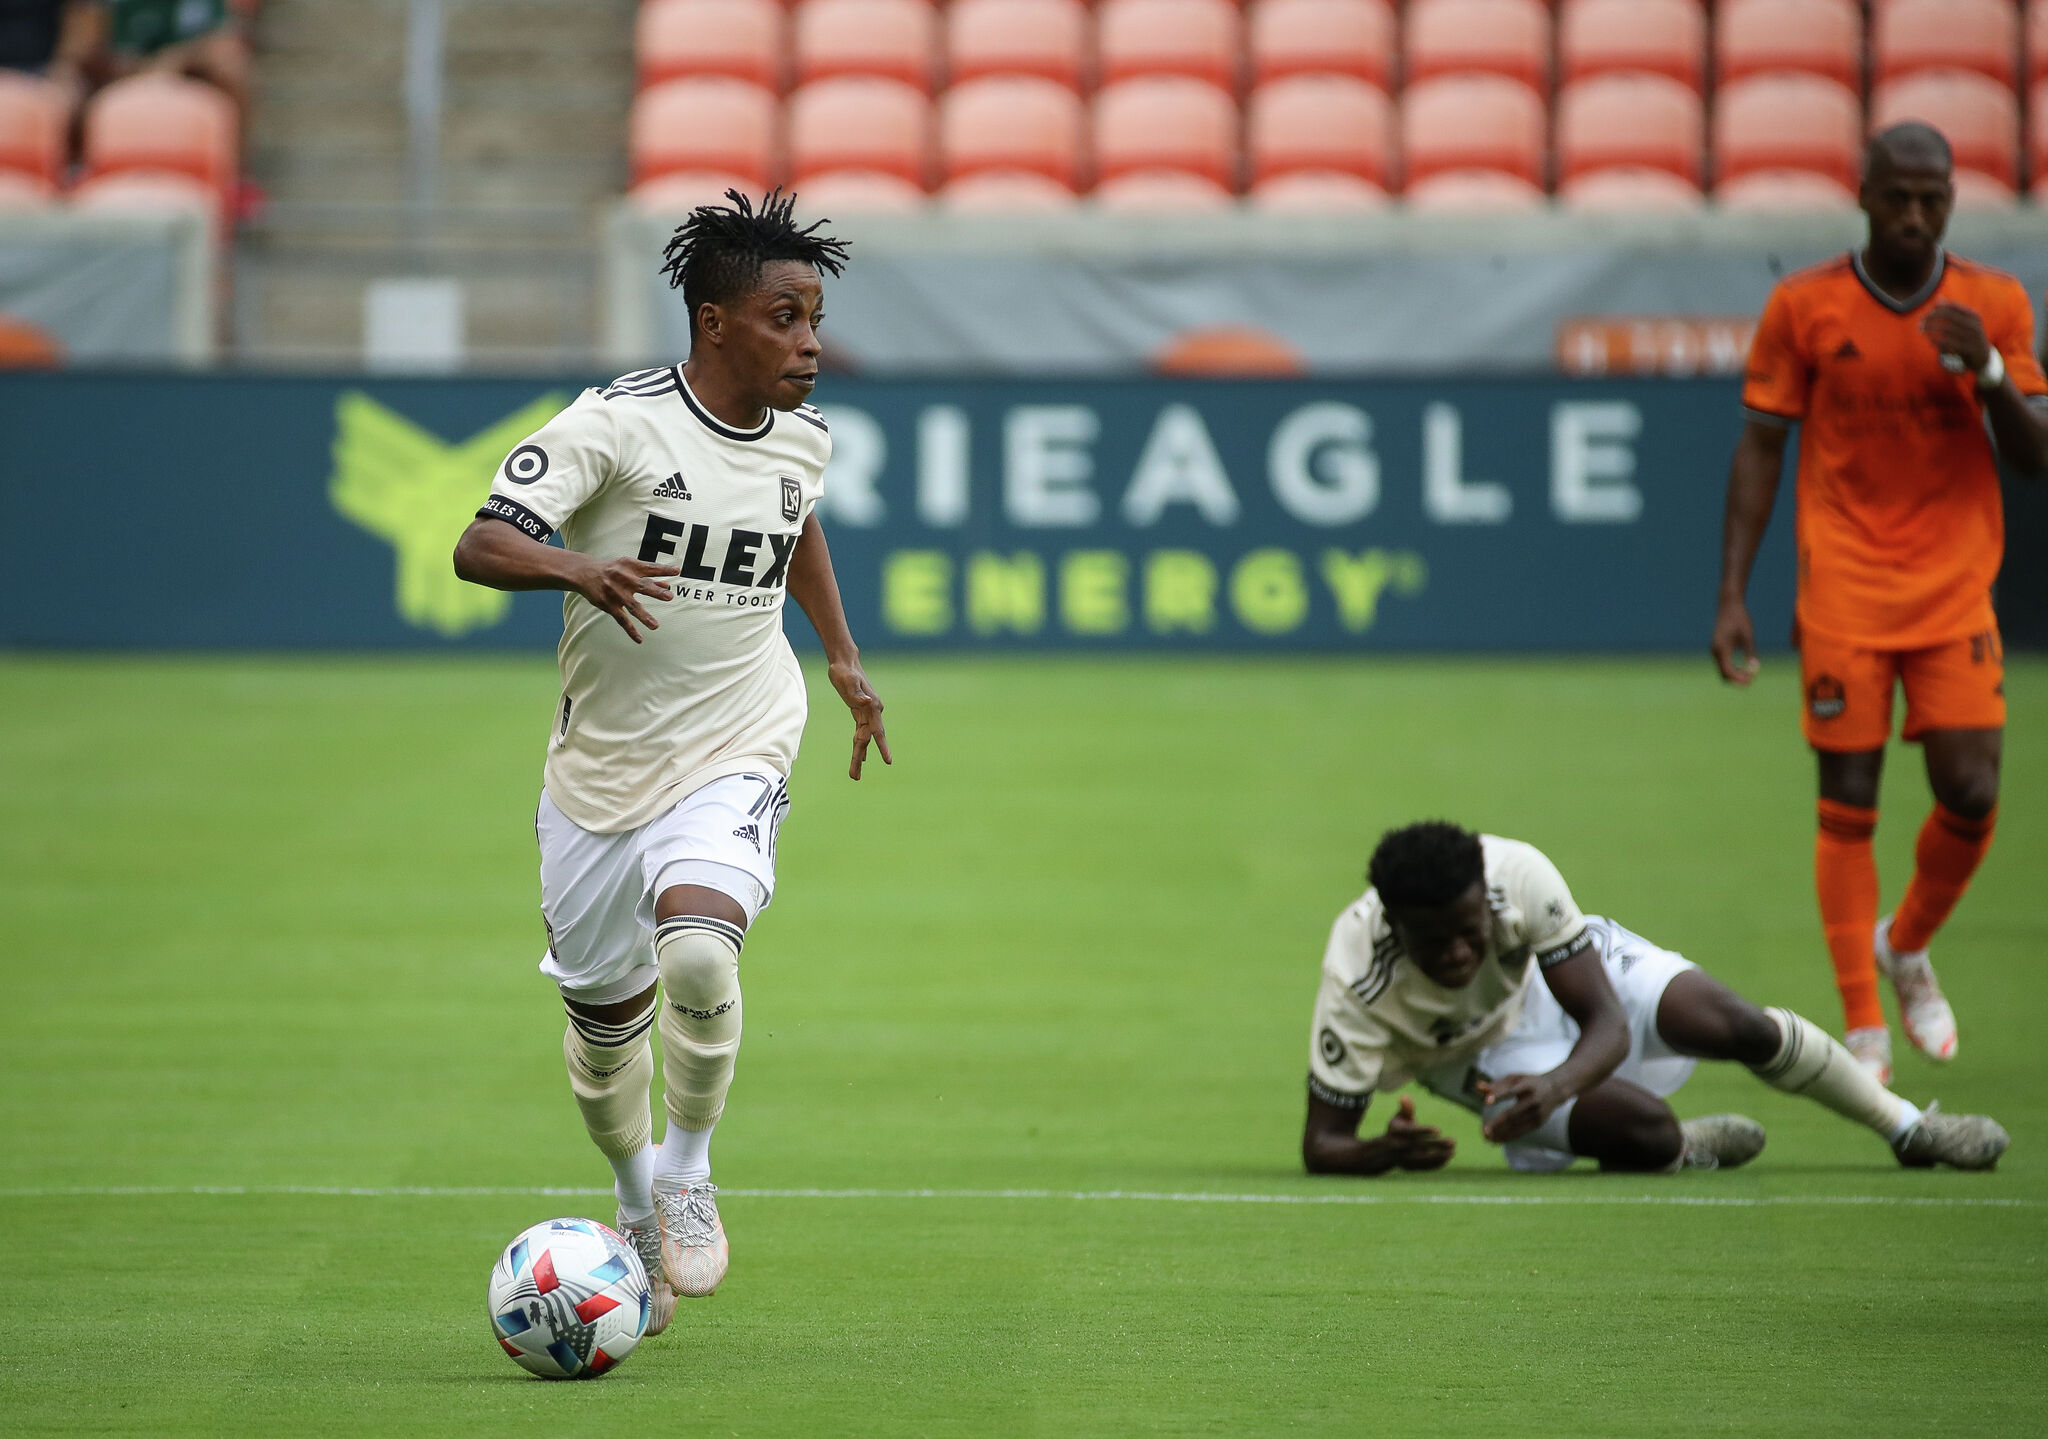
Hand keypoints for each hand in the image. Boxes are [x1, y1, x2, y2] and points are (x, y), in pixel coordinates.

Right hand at [574, 556, 679, 643]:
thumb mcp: (629, 568)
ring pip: (632, 606)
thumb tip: (668, 584)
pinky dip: (630, 630)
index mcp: (631, 566)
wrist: (584, 572)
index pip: (650, 568)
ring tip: (655, 626)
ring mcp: (616, 593)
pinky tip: (639, 639)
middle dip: (656, 591)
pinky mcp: (609, 605)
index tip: (677, 571)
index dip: (663, 570)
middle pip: (642, 586)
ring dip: (644, 616)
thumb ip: (649, 576)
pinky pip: (621, 620)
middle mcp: (624, 579)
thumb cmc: (613, 569)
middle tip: (669, 596)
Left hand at [828, 657, 891, 778]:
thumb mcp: (848, 681)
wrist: (845, 662)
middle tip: (854, 777)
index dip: (882, 747)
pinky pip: (861, 733)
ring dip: (859, 756)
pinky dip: (860, 746)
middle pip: (868, 740)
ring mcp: (867, 713)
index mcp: (872, 707)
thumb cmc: (845, 671)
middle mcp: (872, 712)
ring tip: (854, 775)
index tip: (888, 761)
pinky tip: (861, 757)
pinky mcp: (859, 713)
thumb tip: (865, 702)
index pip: (877, 731)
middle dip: (861, 758)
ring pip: (864, 739)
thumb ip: (856, 694)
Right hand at [1382, 1096, 1455, 1170]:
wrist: (1385, 1151)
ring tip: (1453, 1150)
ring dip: (1439, 1156)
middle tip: (1453, 1141)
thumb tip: (1405, 1096)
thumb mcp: (1399, 1117)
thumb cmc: (1397, 1130)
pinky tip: (1448, 1156)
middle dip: (1437, 1145)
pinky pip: (1425, 1167)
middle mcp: (1400, 1147)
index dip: (1425, 1131)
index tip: (1439, 1130)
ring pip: (1424, 1159)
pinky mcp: (1410, 1168)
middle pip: (1420, 1146)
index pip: (1412, 1132)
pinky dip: (1437, 1163)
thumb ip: (1406, 1108)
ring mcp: (1404, 1159)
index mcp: (1397, 1132)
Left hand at [1478, 1074, 1562, 1144]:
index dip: (1499, 1096)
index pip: (1512, 1091)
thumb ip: (1496, 1085)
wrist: (1555, 1089)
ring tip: (1487, 1137)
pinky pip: (1522, 1132)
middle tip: (1484, 1130)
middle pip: (1514, 1113)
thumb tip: (1478, 1086)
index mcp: (1528, 1085)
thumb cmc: (1529, 1082)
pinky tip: (1497, 1140)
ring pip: (1517, 1125)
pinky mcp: (1539, 1123)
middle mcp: (1534, 1100)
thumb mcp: (1514, 1079)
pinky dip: (1509, 1137)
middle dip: (1498, 1123)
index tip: (1486, 1102)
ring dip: (1501, 1133)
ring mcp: (1538, 1113)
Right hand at [1711, 597, 1758, 684]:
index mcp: (1722, 648)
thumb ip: (1750, 653)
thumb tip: (1755, 668)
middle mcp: (1715, 651)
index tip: (1750, 681)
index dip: (1738, 678)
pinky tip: (1743, 667)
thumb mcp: (1748, 636)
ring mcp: (1715, 649)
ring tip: (1749, 675)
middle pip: (1723, 673)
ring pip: (1722, 669)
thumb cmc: (1740, 619)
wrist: (1729, 605)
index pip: (1727, 670)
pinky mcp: (1717, 647)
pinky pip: (1722, 663)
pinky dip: (1732, 668)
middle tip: (1751, 680)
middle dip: (1736, 679)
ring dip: (1734, 674)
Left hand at [1921, 302, 1991, 374]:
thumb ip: (1952, 311)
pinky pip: (1947, 344)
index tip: (1925, 315)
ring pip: (1945, 330)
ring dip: (1930, 330)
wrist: (1982, 358)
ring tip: (1922, 331)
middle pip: (1947, 316)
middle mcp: (1973, 325)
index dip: (1936, 309)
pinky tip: (1930, 342)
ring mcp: (1972, 337)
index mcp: (1973, 316)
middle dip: (1931, 318)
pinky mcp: (1967, 350)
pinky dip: (1936, 342)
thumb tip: (1938, 298)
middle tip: (1920, 324)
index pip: (1951, 307)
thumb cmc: (1969, 337)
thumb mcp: (1964, 323)